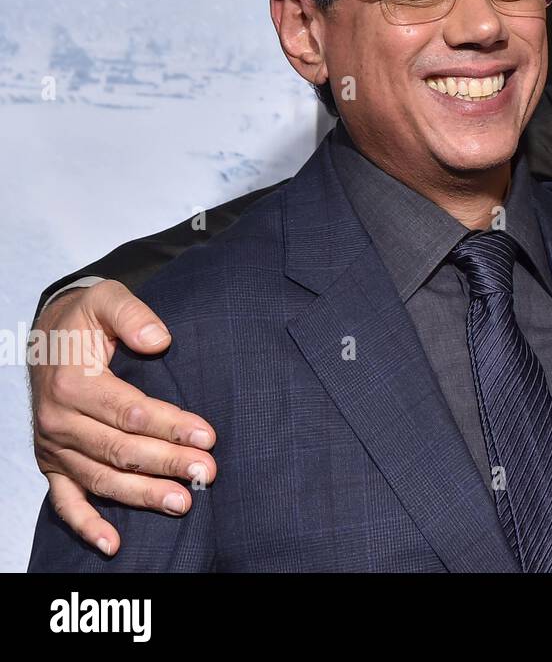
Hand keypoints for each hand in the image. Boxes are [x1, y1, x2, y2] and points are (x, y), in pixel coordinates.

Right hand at [30, 280, 217, 555]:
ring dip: (143, 494)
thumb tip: (160, 339)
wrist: (50, 333)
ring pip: (102, 479)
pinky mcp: (53, 463)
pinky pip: (66, 501)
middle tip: (207, 472)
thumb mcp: (107, 299)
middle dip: (167, 463)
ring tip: (183, 502)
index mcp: (73, 384)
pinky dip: (87, 526)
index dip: (170, 425)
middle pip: (120, 450)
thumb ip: (133, 315)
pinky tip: (114, 544)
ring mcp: (54, 447)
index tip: (207, 434)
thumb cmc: (87, 318)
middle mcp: (58, 421)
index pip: (129, 412)